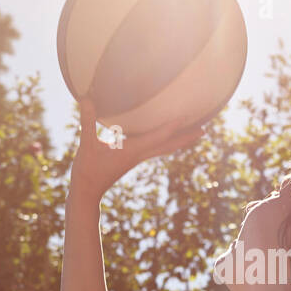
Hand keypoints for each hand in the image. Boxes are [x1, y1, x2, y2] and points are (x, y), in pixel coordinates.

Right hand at [69, 99, 206, 202]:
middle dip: (186, 137)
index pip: (157, 137)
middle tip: (205, 130)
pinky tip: (168, 138)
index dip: (171, 126)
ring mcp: (138, 158)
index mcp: (132, 150)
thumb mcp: (87, 144)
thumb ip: (87, 121)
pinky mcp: (133, 159)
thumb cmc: (87, 169)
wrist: (87, 192)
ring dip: (180, 140)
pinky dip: (167, 142)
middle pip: (168, 145)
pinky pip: (156, 149)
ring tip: (195, 133)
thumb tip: (85, 98)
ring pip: (164, 148)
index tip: (186, 117)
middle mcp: (139, 154)